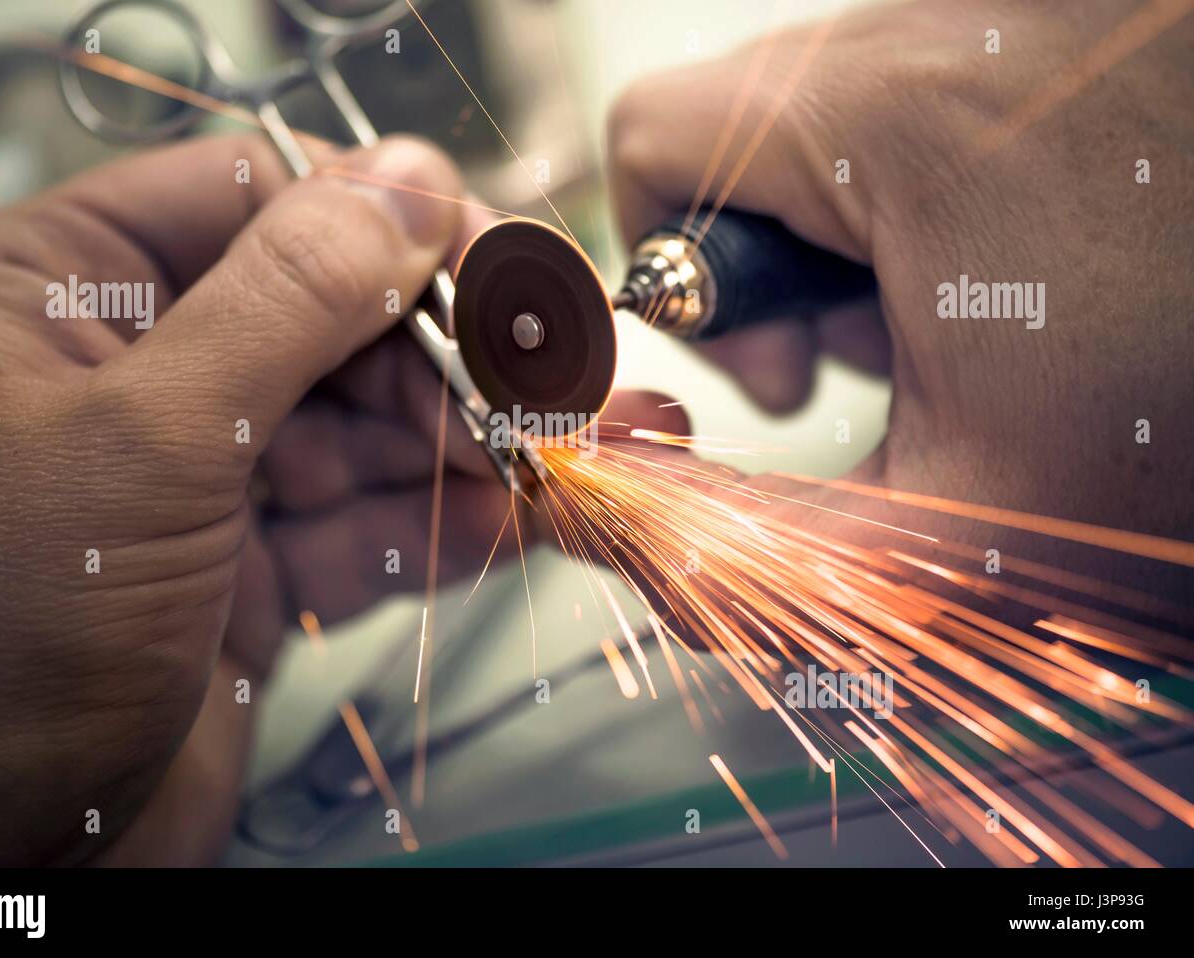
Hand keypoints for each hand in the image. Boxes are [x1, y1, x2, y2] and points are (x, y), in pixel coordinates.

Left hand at [0, 132, 510, 864]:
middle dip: (441, 356)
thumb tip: (403, 183)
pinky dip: (432, 528)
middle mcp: (119, 378)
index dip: (380, 221)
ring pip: (353, 433)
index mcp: (46, 296)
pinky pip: (353, 529)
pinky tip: (508, 524)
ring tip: (546, 457)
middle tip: (542, 382)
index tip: (490, 256)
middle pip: (321, 322)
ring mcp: (183, 486)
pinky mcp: (236, 581)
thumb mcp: (141, 445)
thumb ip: (283, 303)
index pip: (246, 203)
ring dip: (458, 446)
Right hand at [607, 0, 1192, 582]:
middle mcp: (960, 18)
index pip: (657, 138)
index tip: (759, 367)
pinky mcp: (1068, 35)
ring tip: (955, 328)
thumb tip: (625, 518)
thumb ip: (742, 543)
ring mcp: (1024, 16)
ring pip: (834, 112)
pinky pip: (925, 98)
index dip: (665, 273)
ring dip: (857, 237)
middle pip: (744, 127)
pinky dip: (932, 201)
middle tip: (864, 363)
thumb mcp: (944, 532)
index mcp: (900, 112)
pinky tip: (1008, 281)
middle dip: (776, 270)